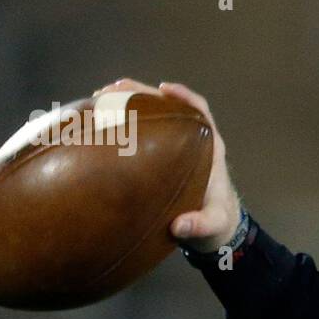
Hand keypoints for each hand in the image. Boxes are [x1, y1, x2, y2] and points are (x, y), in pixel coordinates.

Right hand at [92, 78, 241, 252]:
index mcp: (210, 148)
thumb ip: (201, 225)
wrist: (214, 229)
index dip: (183, 97)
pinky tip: (100, 120)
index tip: (163, 90)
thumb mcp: (213, 225)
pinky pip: (143, 132)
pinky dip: (123, 122)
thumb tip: (179, 226)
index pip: (200, 112)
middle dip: (142, 93)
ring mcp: (174, 146)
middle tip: (115, 89)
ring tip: (100, 97)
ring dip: (129, 102)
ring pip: (153, 115)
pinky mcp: (159, 156)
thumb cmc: (217, 222)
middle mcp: (192, 141)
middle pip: (169, 106)